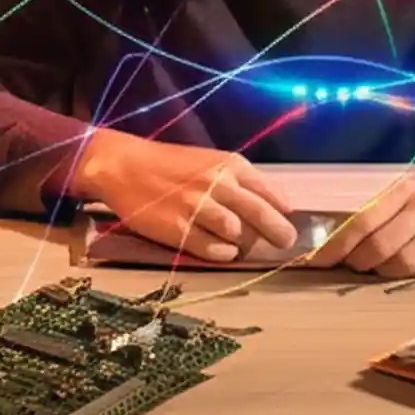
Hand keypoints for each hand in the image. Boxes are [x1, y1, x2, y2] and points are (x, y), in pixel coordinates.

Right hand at [74, 128, 296, 261]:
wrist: (125, 166)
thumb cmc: (171, 164)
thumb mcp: (211, 161)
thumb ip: (240, 181)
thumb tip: (275, 206)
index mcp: (229, 166)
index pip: (269, 192)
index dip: (283, 211)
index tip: (289, 220)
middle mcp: (217, 185)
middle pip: (261, 216)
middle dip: (278, 233)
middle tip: (285, 242)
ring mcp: (198, 208)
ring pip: (238, 234)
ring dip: (244, 242)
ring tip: (240, 243)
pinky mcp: (179, 230)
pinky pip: (213, 250)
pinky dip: (223, 253)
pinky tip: (223, 250)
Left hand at [309, 154, 414, 278]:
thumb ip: (387, 210)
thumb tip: (347, 241)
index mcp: (408, 188)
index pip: (362, 222)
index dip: (336, 246)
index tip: (317, 263)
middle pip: (379, 247)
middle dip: (359, 264)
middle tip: (354, 269)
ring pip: (403, 263)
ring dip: (385, 272)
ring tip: (383, 269)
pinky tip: (413, 268)